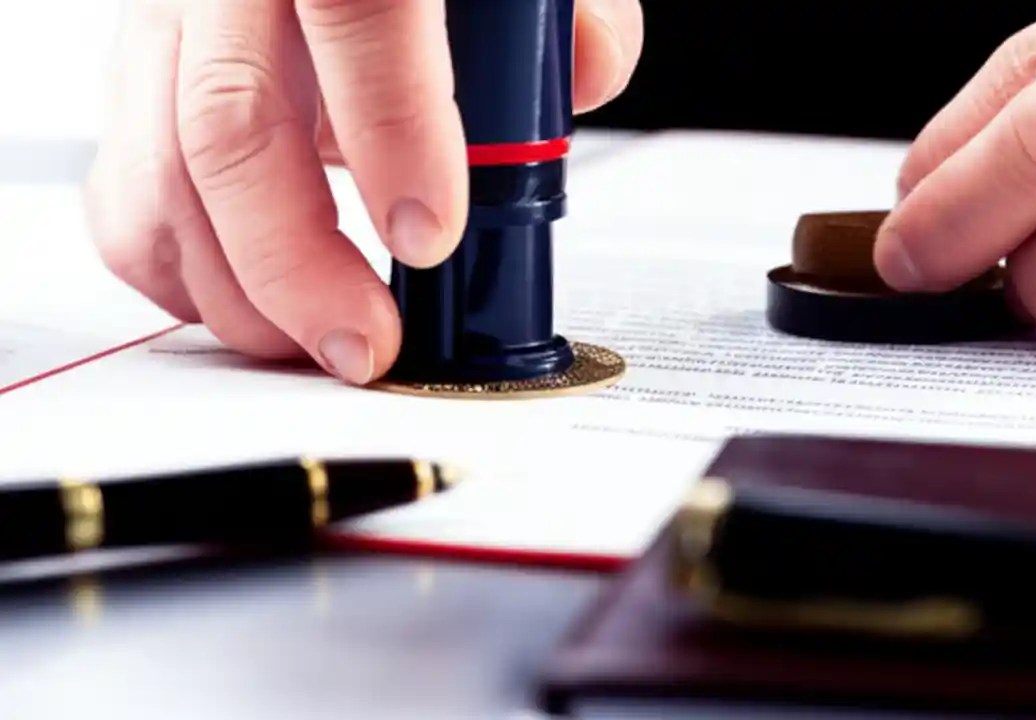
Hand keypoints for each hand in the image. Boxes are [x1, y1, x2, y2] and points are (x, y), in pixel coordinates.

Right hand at [84, 0, 641, 382]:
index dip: (391, 128)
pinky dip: (192, 278)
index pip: (357, 12)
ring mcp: (173, 35)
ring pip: (163, 176)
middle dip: (299, 260)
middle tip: (369, 337)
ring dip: (244, 292)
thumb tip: (584, 73)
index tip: (431, 235)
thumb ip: (575, 15)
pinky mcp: (142, 93)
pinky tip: (263, 305)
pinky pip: (131, 204)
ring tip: (323, 339)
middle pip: (230, 118)